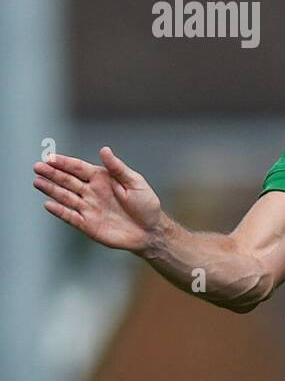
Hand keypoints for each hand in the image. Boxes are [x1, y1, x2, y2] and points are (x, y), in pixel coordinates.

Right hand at [33, 147, 162, 252]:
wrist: (150, 231)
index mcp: (102, 178)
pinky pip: (70, 216)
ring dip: (51, 189)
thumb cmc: (146, 204)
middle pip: (67, 180)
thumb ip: (117, 168)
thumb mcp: (135, 182)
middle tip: (37, 167)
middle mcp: (91, 191)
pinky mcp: (87, 224)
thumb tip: (104, 149)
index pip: (79, 168)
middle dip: (52, 173)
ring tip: (37, 181)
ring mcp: (87, 207)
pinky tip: (48, 204)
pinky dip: (59, 211)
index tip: (50, 158)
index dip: (64, 163)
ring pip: (65, 196)